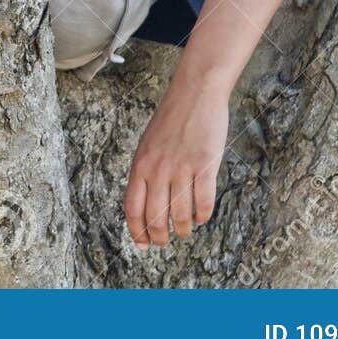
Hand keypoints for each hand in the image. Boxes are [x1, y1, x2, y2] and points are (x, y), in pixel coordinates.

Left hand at [123, 74, 229, 247]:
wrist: (194, 93)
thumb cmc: (171, 120)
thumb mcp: (147, 146)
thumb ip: (145, 173)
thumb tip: (144, 204)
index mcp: (140, 165)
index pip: (132, 208)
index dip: (137, 231)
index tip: (143, 244)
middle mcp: (158, 170)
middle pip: (155, 218)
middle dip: (159, 237)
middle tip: (165, 241)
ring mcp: (181, 168)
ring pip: (180, 215)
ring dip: (183, 228)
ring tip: (185, 229)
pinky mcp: (205, 165)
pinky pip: (203, 202)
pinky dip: (203, 216)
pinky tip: (202, 216)